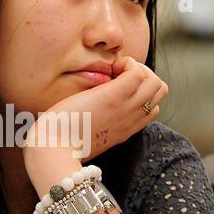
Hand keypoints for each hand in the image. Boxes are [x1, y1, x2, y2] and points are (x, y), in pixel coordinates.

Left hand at [23, 56, 167, 189]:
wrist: (53, 149)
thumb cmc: (61, 143)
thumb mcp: (88, 136)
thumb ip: (98, 123)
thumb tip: (92, 108)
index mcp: (125, 130)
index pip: (152, 108)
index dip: (140, 91)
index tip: (117, 88)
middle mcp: (131, 120)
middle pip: (160, 91)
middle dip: (144, 75)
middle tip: (117, 76)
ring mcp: (125, 108)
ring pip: (156, 81)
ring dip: (137, 68)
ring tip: (114, 72)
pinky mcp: (113, 96)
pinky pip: (138, 72)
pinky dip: (127, 63)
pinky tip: (109, 69)